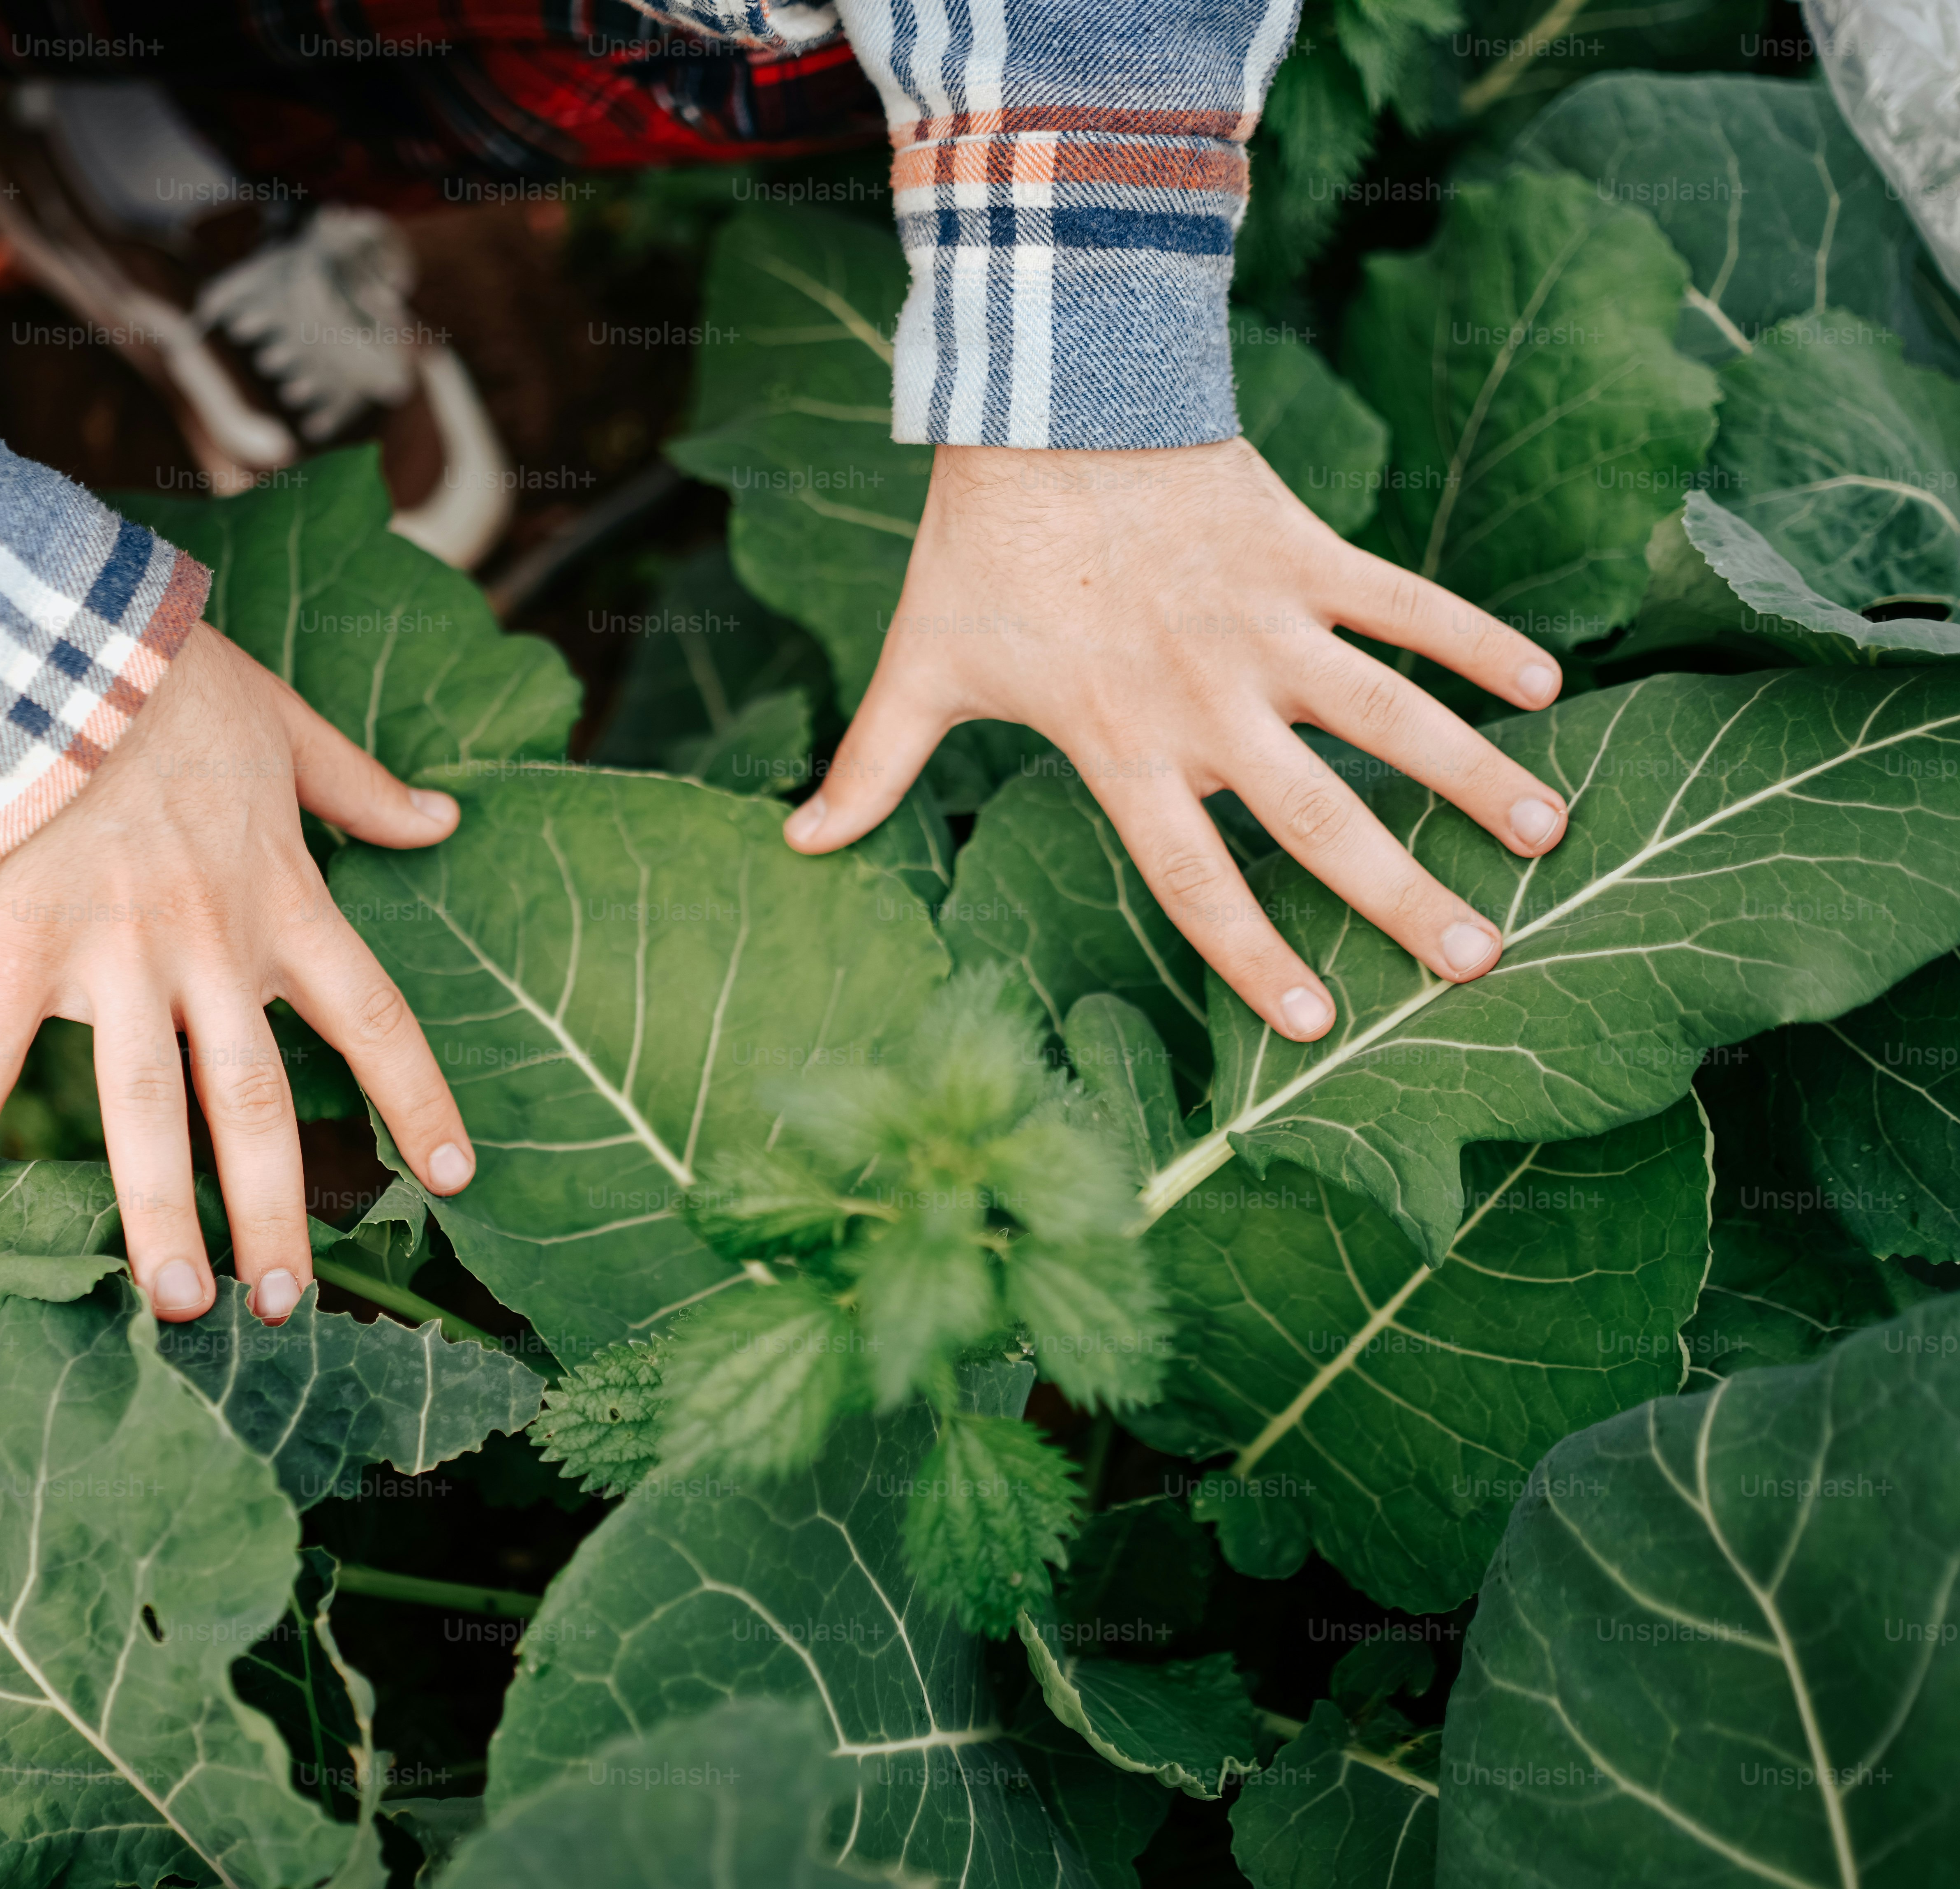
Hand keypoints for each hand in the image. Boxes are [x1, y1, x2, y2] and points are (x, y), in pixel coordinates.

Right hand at [0, 622, 475, 1323]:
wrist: (52, 640)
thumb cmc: (167, 680)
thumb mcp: (287, 724)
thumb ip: (363, 788)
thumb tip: (446, 817)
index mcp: (283, 901)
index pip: (377, 1019)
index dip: (420, 1100)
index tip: (455, 1180)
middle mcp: (208, 948)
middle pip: (256, 1101)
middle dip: (275, 1211)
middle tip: (286, 1309)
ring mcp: (112, 957)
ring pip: (142, 1111)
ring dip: (157, 1215)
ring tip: (176, 1311)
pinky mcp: (17, 946)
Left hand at [789, 439, 1571, 1041]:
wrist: (1041, 403)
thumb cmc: (979, 547)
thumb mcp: (920, 665)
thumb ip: (872, 765)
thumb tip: (798, 841)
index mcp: (1121, 744)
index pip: (1195, 877)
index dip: (1254, 955)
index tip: (1316, 1024)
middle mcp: (1207, 699)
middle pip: (1319, 821)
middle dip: (1403, 896)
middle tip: (1479, 964)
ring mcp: (1266, 625)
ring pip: (1390, 717)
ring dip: (1475, 778)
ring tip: (1552, 839)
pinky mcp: (1306, 553)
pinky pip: (1407, 604)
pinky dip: (1477, 640)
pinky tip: (1547, 688)